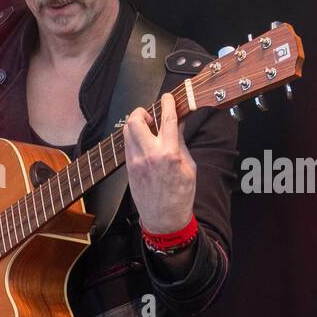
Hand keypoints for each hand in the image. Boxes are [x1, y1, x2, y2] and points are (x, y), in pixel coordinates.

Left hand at [123, 91, 196, 232]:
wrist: (164, 219)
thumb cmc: (181, 196)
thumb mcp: (189, 167)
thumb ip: (181, 142)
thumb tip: (178, 123)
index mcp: (169, 153)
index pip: (167, 119)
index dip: (168, 103)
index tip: (169, 97)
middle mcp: (149, 154)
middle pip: (136, 120)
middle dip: (142, 111)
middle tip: (151, 114)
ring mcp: (135, 161)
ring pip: (127, 131)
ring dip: (136, 123)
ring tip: (147, 128)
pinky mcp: (128, 167)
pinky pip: (127, 144)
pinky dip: (133, 137)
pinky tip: (143, 142)